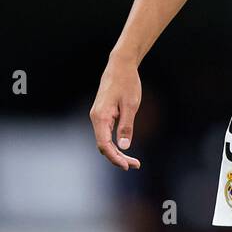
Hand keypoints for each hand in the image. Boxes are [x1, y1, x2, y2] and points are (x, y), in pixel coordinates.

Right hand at [89, 55, 141, 169]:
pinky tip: (124, 149)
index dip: (114, 157)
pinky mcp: (102, 115)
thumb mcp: (131, 105)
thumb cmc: (127, 83)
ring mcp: (98, 117)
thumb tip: (124, 146)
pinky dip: (115, 143)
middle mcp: (96, 118)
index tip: (127, 166)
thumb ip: (126, 126)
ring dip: (117, 152)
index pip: (104, 144)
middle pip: (103, 146)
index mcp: (100, 117)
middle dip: (118, 158)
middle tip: (136, 165)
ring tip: (133, 161)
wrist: (120, 66)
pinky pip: (105, 134)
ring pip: (104, 141)